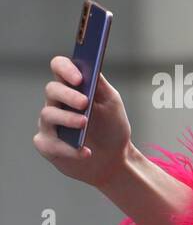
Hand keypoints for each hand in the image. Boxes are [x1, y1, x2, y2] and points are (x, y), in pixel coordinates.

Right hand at [33, 55, 133, 187]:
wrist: (114, 158)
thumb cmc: (111, 127)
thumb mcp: (111, 103)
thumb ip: (99, 84)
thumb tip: (92, 66)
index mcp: (72, 87)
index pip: (59, 67)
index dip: (65, 69)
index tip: (79, 78)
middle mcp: (56, 103)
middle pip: (52, 90)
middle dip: (68, 95)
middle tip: (85, 103)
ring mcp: (49, 123)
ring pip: (48, 115)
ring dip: (68, 119)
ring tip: (84, 124)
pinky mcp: (47, 145)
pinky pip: (51, 143)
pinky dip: (70, 149)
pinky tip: (86, 151)